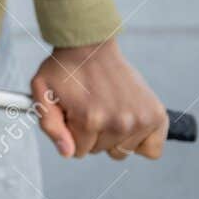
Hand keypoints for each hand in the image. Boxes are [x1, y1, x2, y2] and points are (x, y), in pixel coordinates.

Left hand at [31, 38, 167, 160]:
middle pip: (100, 151)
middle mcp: (118, 122)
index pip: (77, 151)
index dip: (71, 133)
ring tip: (108, 108)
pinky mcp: (156, 115)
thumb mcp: (42, 91)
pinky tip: (129, 121)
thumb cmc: (65, 69)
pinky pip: (152, 150)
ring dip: (114, 137)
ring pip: (122, 151)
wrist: (91, 45)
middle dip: (91, 134)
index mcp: (89, 119)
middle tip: (91, 106)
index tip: (73, 112)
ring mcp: (140, 119)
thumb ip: (49, 125)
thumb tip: (68, 152)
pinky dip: (141, 141)